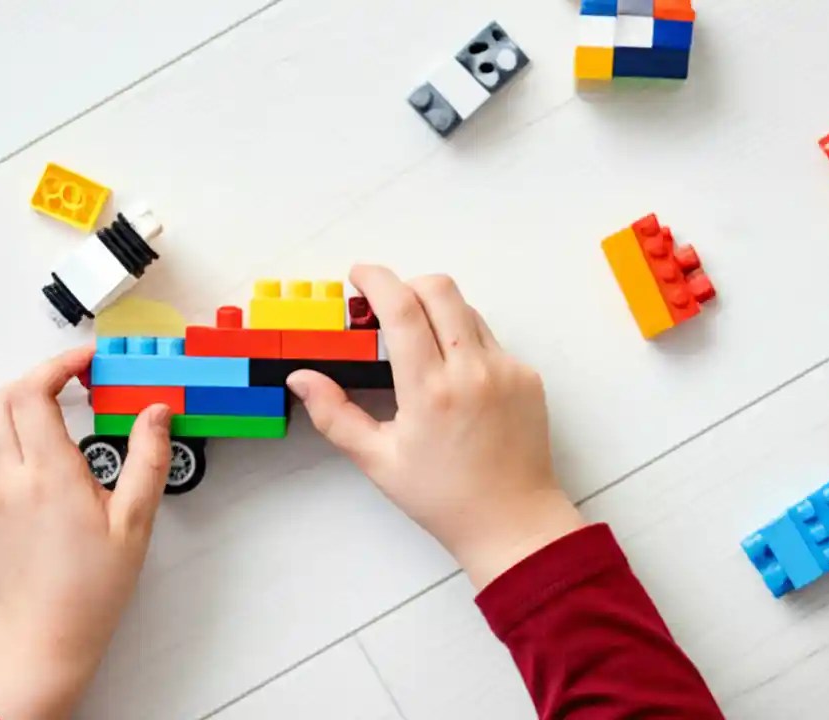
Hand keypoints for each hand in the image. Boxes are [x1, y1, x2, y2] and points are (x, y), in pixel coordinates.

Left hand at [0, 346, 171, 719]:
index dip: (57, 364)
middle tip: (70, 383)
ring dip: (9, 403)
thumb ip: (147, 459)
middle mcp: (10, 477)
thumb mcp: (135, 521)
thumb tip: (157, 412)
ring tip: (45, 412)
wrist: (45, 632)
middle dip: (34, 378)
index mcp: (51, 475)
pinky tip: (29, 451)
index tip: (85, 362)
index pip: (33, 393)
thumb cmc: (92, 584)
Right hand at [288, 266, 585, 589]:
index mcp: (429, 391)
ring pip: (466, 309)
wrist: (512, 521)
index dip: (376, 280)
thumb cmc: (443, 497)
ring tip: (419, 346)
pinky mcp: (527, 376)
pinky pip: (490, 339)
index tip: (359, 274)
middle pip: (439, 289)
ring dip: (436, 311)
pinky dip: (465, 341)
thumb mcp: (378, 461)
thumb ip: (335, 415)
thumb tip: (301, 378)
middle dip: (406, 284)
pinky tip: (453, 379)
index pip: (401, 309)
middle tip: (386, 307)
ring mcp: (506, 370)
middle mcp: (472, 371)